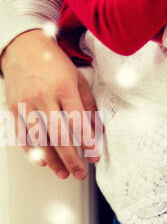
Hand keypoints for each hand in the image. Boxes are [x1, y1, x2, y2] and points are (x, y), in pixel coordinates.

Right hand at [1, 29, 98, 179]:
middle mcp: (44, 97)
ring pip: (39, 139)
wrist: (23, 49)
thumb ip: (87, 104)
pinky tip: (42, 162)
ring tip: (63, 173)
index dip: (86, 142)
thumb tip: (96, 130)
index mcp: (64, 89)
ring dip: (52, 160)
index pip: (78, 121)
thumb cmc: (55, 65)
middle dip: (71, 158)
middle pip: (58, 135)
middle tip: (80, 173)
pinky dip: (31, 151)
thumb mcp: (78, 79)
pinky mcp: (13, 109)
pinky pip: (21, 135)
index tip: (94, 157)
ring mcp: (26, 104)